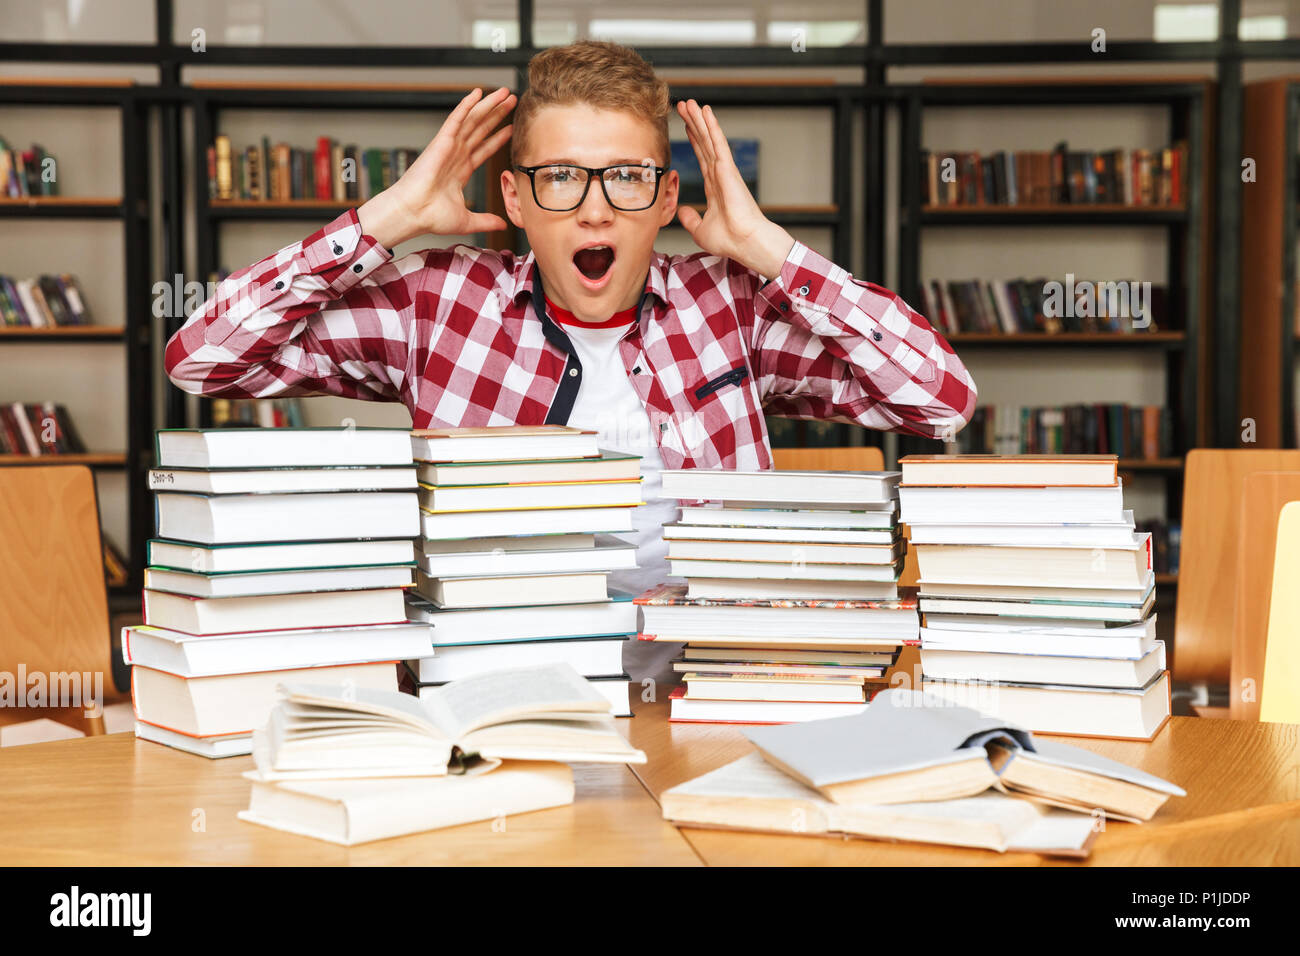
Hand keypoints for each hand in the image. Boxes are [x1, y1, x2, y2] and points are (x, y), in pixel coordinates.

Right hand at [359, 87, 515, 247]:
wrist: (413, 213)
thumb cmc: (430, 216)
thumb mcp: (467, 220)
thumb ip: (486, 220)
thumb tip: (503, 224)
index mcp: (460, 170)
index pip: (484, 149)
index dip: (498, 138)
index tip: (511, 127)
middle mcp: (455, 155)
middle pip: (481, 129)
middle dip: (497, 115)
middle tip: (512, 101)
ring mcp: (449, 146)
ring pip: (473, 120)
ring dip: (488, 105)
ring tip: (504, 93)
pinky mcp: (441, 142)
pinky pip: (456, 119)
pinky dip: (466, 105)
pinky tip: (477, 93)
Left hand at [675, 98, 793, 278]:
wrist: (745, 242)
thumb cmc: (730, 240)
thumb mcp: (701, 231)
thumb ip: (690, 219)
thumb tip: (682, 210)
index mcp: (715, 188)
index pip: (701, 158)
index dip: (693, 141)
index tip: (686, 126)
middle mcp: (720, 175)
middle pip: (704, 143)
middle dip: (693, 124)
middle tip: (684, 106)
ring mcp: (724, 170)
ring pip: (709, 138)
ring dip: (699, 119)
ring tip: (689, 102)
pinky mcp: (728, 168)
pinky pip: (717, 143)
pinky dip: (711, 126)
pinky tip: (705, 111)